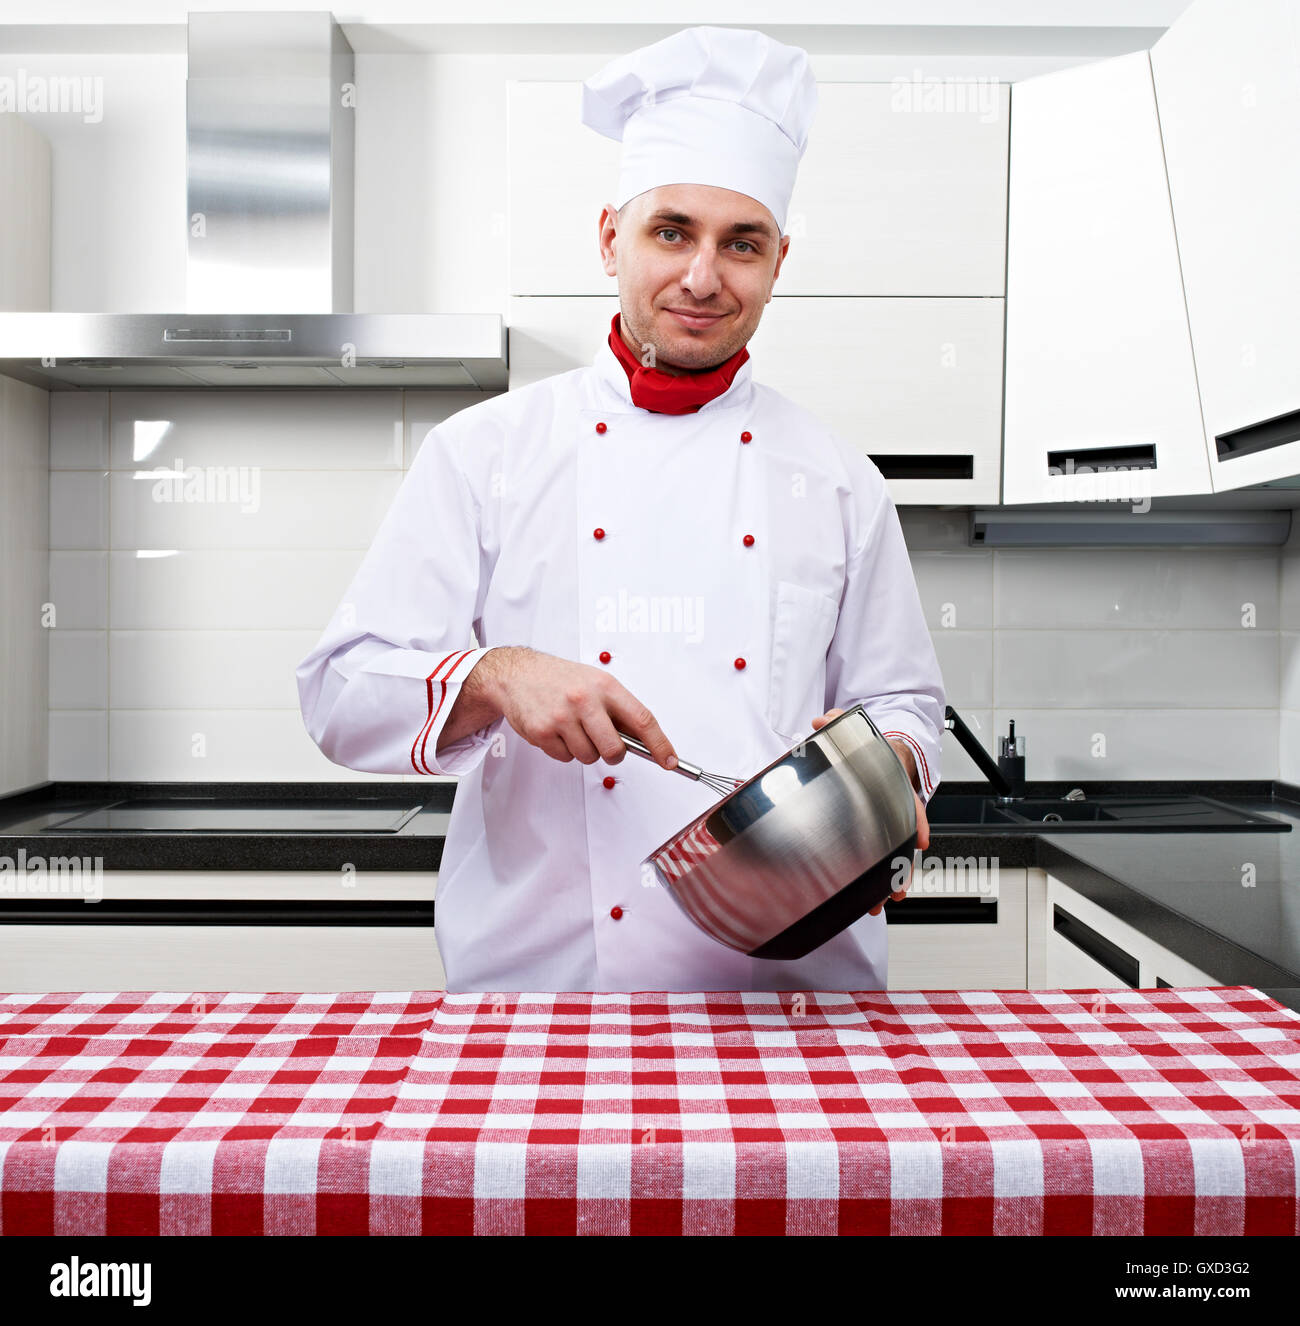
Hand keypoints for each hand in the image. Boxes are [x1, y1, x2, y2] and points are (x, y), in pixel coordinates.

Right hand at [485, 647, 677, 770]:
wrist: (517, 673)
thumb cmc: (560, 679)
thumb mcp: (595, 682)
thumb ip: (618, 709)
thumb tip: (645, 741)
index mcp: (605, 685)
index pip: (642, 719)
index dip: (660, 744)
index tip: (670, 761)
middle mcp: (585, 700)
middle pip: (614, 749)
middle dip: (613, 754)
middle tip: (603, 743)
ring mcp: (562, 717)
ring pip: (588, 757)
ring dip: (584, 750)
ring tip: (572, 728)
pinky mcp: (542, 732)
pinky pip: (564, 758)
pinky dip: (563, 750)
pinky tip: (556, 730)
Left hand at [810, 708, 928, 915]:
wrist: (876, 755)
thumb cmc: (867, 749)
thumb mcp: (853, 732)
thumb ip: (837, 724)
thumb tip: (822, 720)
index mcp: (894, 784)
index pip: (912, 804)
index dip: (919, 822)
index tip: (923, 840)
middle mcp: (895, 807)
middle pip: (905, 840)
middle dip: (903, 866)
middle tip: (896, 890)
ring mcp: (888, 823)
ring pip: (894, 855)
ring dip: (890, 880)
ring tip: (881, 902)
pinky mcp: (875, 833)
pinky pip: (879, 857)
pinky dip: (875, 878)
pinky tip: (869, 897)